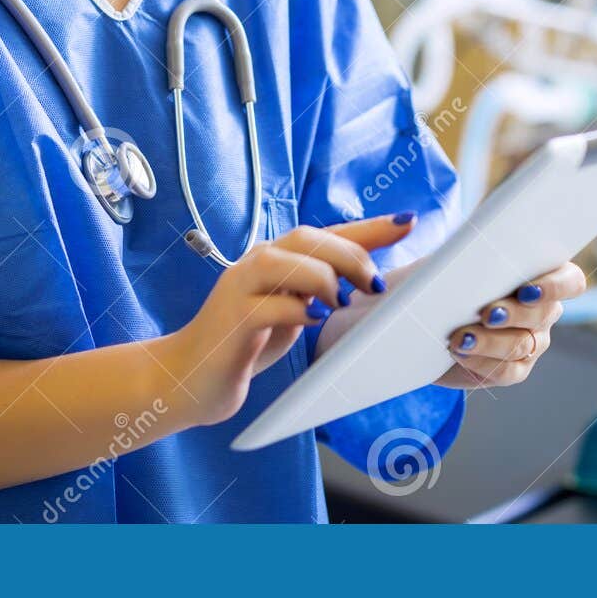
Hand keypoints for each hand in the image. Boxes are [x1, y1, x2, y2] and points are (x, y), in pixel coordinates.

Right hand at [161, 213, 411, 426]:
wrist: (189, 375)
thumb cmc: (245, 342)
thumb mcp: (291, 311)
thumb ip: (318, 291)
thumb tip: (367, 283)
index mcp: (276, 257)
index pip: (328, 233)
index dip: (369, 228)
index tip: (407, 221)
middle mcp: (258, 262)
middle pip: (311, 239)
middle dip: (351, 256)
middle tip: (374, 285)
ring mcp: (241, 286)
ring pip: (289, 262)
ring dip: (325, 279)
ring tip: (340, 303)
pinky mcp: (234, 318)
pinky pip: (272, 304)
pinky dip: (299, 310)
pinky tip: (312, 319)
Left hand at [434, 261, 585, 389]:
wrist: (433, 317)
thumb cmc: (450, 279)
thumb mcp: (460, 263)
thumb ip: (477, 259)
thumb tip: (473, 261)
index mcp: (542, 277)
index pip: (570, 281)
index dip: (555, 287)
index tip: (526, 291)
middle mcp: (544, 311)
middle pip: (543, 314)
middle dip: (513, 314)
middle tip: (486, 314)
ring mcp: (533, 342)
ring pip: (522, 345)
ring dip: (489, 342)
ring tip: (460, 338)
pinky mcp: (515, 369)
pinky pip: (506, 371)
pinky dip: (480, 361)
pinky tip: (460, 352)